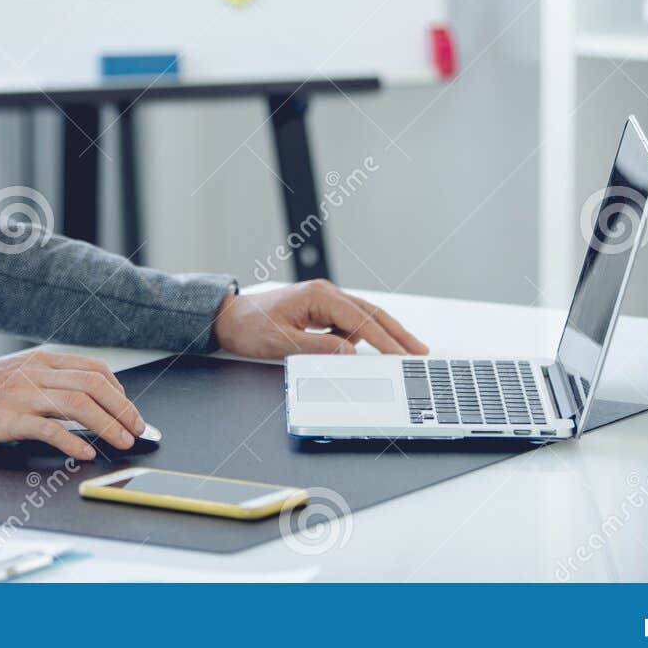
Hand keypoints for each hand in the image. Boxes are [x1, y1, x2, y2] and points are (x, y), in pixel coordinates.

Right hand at [0, 349, 144, 460]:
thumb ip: (45, 384)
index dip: (119, 391)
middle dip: (123, 408)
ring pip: (78, 404)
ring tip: (122, 442)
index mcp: (39, 361)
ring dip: (107, 424)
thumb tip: (82, 403)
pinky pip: (49, 428)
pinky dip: (72, 441)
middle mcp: (34, 372)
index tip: (131, 412)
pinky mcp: (8, 418)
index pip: (93, 369)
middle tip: (138, 430)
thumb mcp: (14, 378)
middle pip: (93, 384)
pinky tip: (84, 452)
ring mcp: (22, 394)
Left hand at [211, 279, 428, 358]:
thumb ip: (317, 347)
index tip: (402, 354)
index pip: (359, 318)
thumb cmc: (249, 327)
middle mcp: (325, 294)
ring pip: (363, 318)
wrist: (228, 319)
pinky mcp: (321, 311)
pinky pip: (349, 323)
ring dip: (383, 335)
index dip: (383, 339)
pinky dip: (362, 336)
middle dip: (396, 333)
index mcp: (317, 296)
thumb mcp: (280, 342)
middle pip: (370, 313)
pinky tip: (367, 351)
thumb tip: (350, 352)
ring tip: (403, 353)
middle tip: (419, 350)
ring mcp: (324, 301)